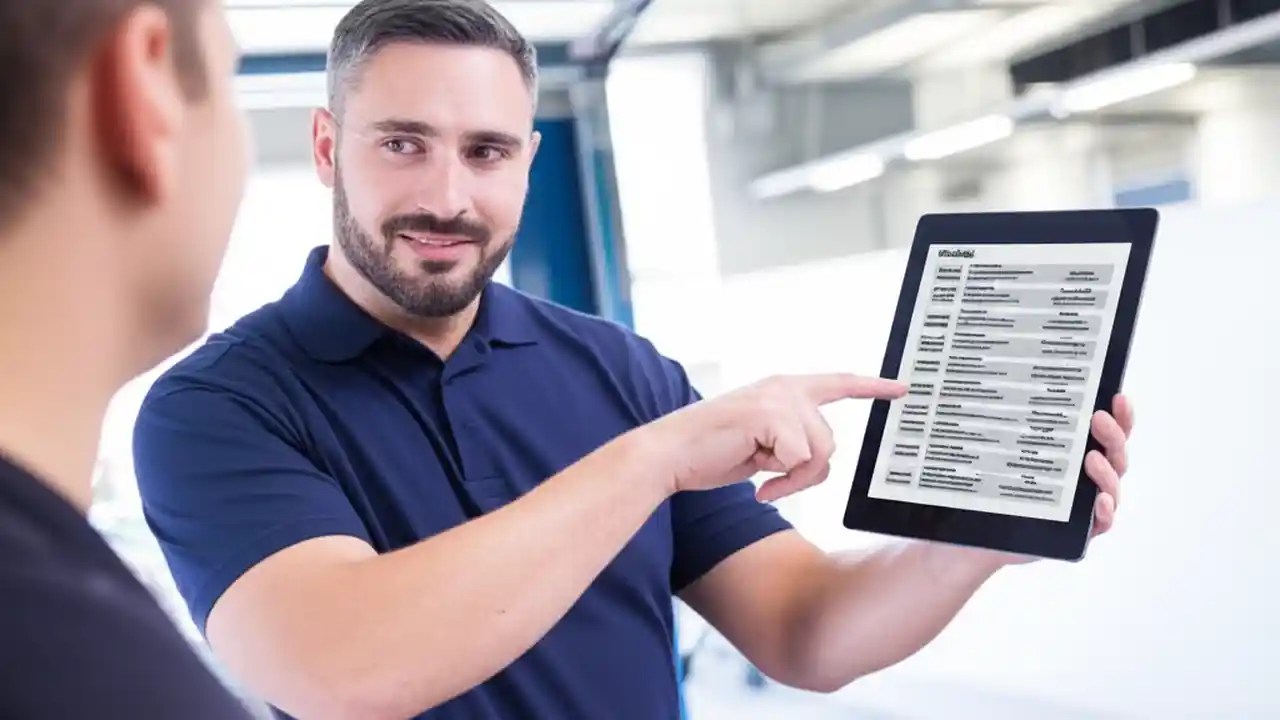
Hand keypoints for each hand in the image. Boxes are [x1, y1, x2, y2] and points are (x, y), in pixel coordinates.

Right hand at [646, 374, 907, 499]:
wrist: (670, 454)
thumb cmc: (711, 454)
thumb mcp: (762, 446)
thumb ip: (791, 441)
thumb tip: (817, 460)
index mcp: (782, 389)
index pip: (837, 383)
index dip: (872, 386)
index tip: (902, 388)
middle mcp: (783, 388)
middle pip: (830, 441)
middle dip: (807, 473)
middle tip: (772, 483)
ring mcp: (776, 400)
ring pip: (818, 453)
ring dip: (794, 478)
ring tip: (762, 479)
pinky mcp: (769, 416)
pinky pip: (799, 461)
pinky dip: (781, 481)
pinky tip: (756, 481)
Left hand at [970, 393, 1135, 567]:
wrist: (977, 532)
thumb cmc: (994, 486)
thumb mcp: (1001, 448)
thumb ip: (1010, 421)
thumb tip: (998, 382)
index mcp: (1075, 452)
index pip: (1108, 431)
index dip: (1119, 414)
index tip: (1117, 396)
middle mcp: (1087, 476)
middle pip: (1115, 454)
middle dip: (1113, 435)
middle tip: (1097, 419)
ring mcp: (1085, 504)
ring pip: (1111, 486)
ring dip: (1107, 471)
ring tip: (1091, 458)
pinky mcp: (1079, 531)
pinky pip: (1103, 522)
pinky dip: (1105, 511)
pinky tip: (1098, 501)